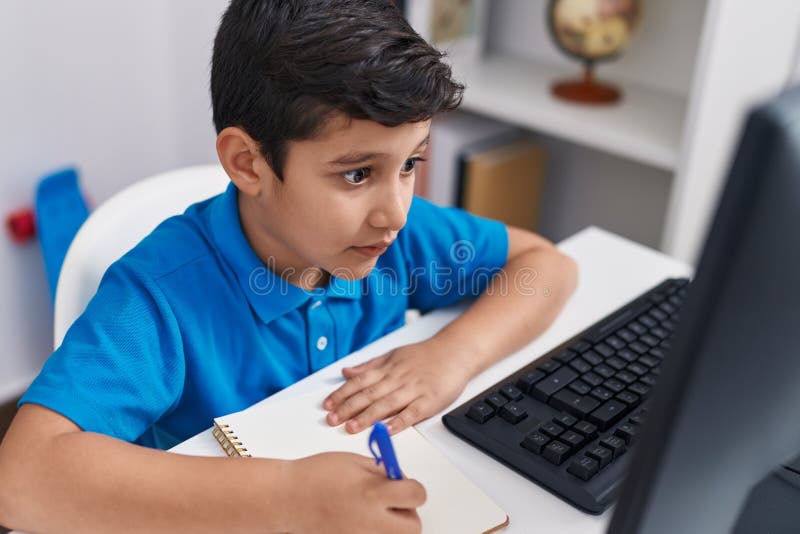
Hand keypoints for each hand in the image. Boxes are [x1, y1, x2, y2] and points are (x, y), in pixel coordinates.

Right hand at [285, 452, 425, 533]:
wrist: (286, 498)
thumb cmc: (314, 476)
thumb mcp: (353, 462)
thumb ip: (381, 472)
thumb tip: (398, 478)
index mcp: (373, 495)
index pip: (416, 495)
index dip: (412, 486)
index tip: (402, 483)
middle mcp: (370, 523)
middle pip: (413, 527)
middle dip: (408, 512)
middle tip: (393, 501)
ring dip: (391, 524)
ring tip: (371, 510)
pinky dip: (373, 531)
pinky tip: (358, 518)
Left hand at [323, 338, 474, 433]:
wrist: (455, 352)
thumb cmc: (425, 355)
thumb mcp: (393, 355)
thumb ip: (369, 366)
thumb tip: (346, 372)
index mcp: (387, 369)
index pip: (359, 382)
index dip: (342, 394)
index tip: (327, 405)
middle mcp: (397, 379)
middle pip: (369, 394)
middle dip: (348, 407)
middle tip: (332, 420)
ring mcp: (414, 390)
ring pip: (386, 404)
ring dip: (367, 416)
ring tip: (351, 427)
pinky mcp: (430, 401)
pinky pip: (412, 413)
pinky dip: (399, 422)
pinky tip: (387, 430)